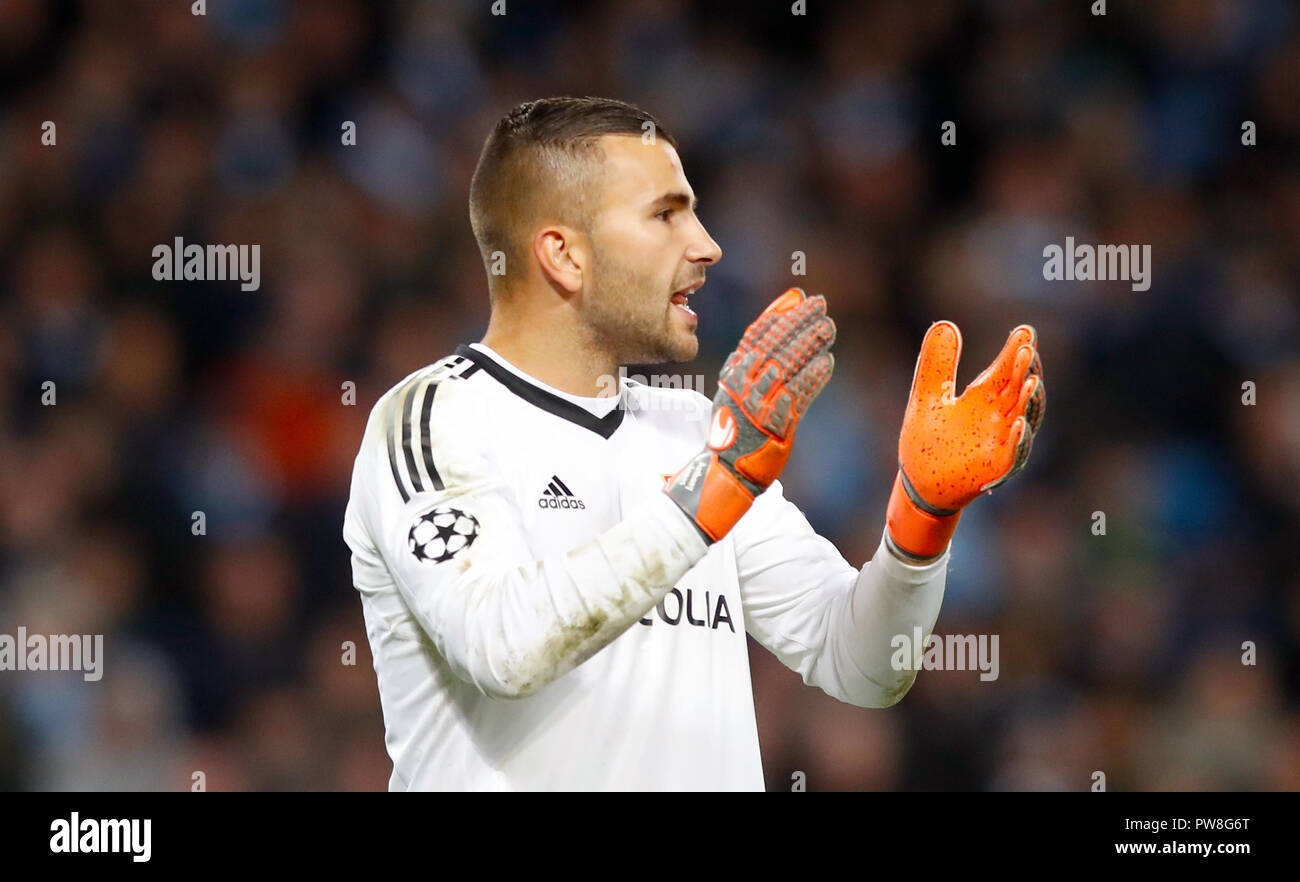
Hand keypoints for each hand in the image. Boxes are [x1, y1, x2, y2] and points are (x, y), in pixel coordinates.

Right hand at [665, 287, 835, 541]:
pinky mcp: (774, 426)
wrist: (726, 471)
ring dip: (808, 345)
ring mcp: (757, 406)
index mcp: (731, 375)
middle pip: (773, 346)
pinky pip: (796, 398)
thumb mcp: (736, 389)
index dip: (779, 314)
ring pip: (786, 367)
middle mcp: (741, 387)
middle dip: (798, 323)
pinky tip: (827, 363)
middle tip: (821, 306)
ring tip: (828, 328)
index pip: (755, 335)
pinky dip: (812, 379)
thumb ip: (754, 359)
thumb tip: (772, 330)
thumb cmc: (737, 426)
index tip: (800, 297)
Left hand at [886, 321, 1045, 561]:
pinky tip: (1018, 424)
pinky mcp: (995, 468)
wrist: (919, 483)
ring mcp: (999, 442)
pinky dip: (1017, 441)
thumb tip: (945, 324)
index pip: (1004, 370)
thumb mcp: (928, 395)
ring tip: (1030, 381)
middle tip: (1026, 349)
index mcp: (983, 398)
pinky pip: (1011, 455)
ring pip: (1022, 419)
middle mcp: (997, 417)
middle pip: (1016, 390)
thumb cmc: (928, 440)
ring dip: (1027, 402)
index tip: (1024, 330)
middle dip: (1023, 371)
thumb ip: (937, 364)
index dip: (1015, 351)